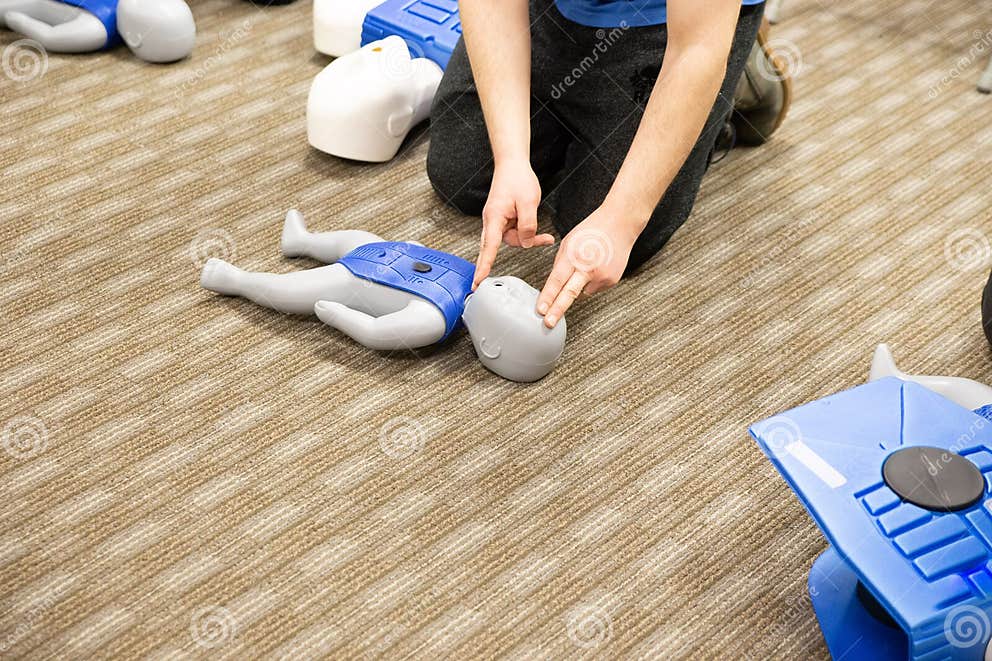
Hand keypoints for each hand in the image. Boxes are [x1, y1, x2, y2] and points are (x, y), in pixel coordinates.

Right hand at [473, 158, 554, 287]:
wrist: (512, 164)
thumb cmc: (517, 179)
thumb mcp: (528, 202)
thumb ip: (528, 225)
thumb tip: (525, 242)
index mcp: (494, 218)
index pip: (488, 247)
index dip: (484, 266)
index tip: (477, 281)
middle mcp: (492, 221)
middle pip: (499, 245)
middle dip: (511, 249)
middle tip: (517, 257)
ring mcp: (497, 221)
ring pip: (512, 239)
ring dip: (528, 237)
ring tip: (545, 234)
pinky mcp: (504, 219)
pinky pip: (515, 232)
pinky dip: (527, 232)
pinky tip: (539, 231)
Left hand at [536, 205, 640, 327]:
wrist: (621, 223)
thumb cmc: (593, 229)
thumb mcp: (568, 242)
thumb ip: (561, 263)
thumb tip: (555, 283)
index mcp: (573, 256)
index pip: (556, 281)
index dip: (547, 297)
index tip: (540, 310)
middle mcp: (588, 268)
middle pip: (569, 294)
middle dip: (557, 310)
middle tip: (548, 323)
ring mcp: (602, 276)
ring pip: (582, 291)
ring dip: (580, 284)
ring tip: (589, 263)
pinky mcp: (611, 280)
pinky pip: (595, 287)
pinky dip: (593, 280)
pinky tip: (598, 265)